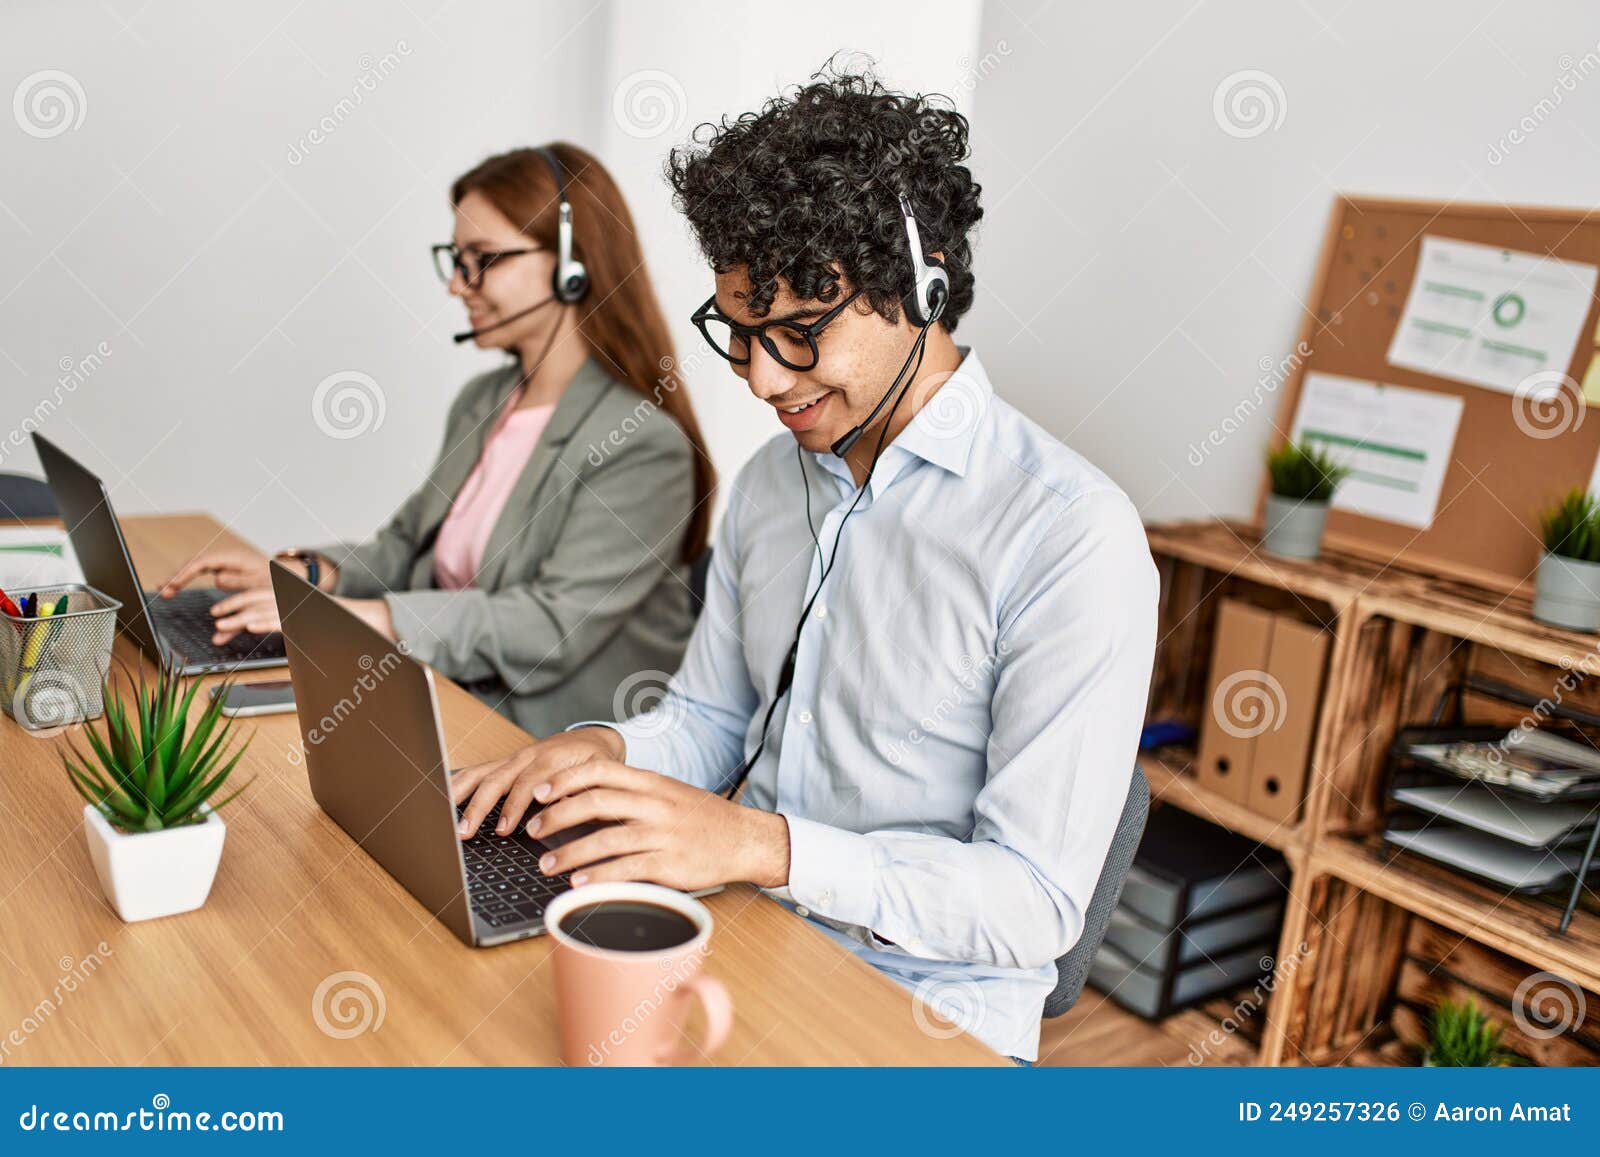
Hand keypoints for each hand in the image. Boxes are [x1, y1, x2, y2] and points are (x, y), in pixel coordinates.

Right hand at [159, 547, 277, 596]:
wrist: (286, 573)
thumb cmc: (275, 578)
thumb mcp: (260, 581)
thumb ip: (240, 580)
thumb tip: (217, 579)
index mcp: (233, 557)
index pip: (203, 562)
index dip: (186, 573)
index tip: (173, 585)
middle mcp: (225, 557)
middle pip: (195, 562)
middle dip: (177, 575)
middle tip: (161, 589)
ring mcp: (223, 561)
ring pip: (195, 566)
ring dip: (178, 576)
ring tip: (164, 590)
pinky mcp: (222, 567)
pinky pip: (200, 570)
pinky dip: (187, 577)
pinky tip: (175, 587)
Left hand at [207, 589, 389, 645]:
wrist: (381, 622)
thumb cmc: (357, 633)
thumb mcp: (322, 641)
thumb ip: (305, 644)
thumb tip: (292, 667)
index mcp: (298, 610)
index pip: (263, 608)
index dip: (241, 615)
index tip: (222, 627)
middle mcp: (299, 605)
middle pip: (259, 604)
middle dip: (234, 612)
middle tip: (215, 625)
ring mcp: (305, 609)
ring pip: (265, 610)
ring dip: (241, 617)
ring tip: (220, 626)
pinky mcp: (312, 616)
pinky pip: (285, 618)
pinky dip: (265, 621)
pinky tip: (249, 626)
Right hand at [453, 727, 625, 837]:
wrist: (594, 738)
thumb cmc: (597, 760)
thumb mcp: (600, 774)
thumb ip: (581, 789)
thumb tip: (563, 810)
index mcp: (550, 758)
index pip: (527, 785)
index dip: (514, 807)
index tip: (503, 830)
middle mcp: (527, 757)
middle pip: (496, 779)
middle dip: (478, 807)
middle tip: (464, 832)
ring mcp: (513, 759)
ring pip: (481, 773)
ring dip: (461, 794)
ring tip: (442, 815)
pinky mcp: (506, 763)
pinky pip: (478, 771)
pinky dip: (459, 783)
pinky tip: (444, 797)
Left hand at [525, 759, 790, 891]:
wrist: (744, 839)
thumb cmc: (702, 818)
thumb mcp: (669, 793)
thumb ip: (632, 794)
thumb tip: (584, 799)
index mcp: (651, 783)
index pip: (600, 770)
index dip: (564, 779)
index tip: (539, 791)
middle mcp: (655, 804)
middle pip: (596, 802)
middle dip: (557, 815)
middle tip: (532, 828)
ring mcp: (663, 834)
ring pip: (606, 838)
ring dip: (569, 852)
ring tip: (545, 864)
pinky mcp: (670, 863)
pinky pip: (627, 869)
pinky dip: (598, 877)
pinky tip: (579, 884)